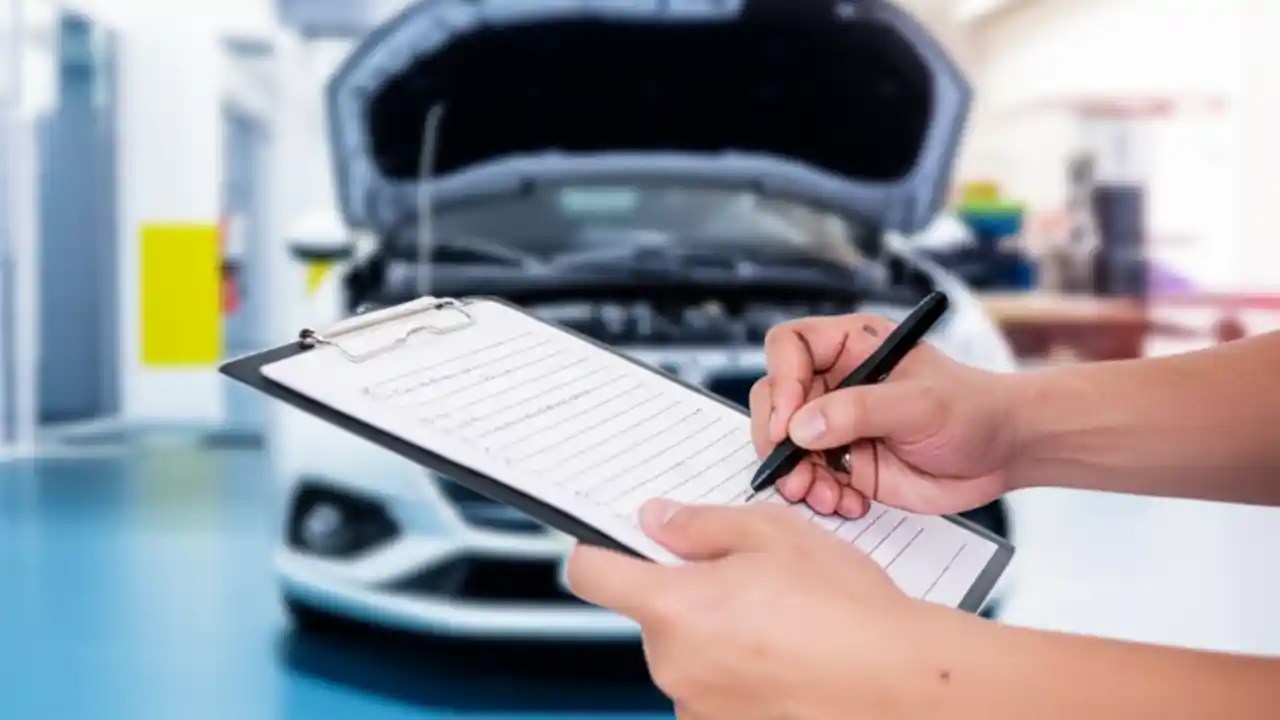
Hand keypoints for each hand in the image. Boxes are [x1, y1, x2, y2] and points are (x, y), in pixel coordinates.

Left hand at [566, 499, 941, 718]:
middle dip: (685, 592)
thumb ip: (698, 524)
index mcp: (673, 607)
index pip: (591, 575)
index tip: (618, 544)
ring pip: (686, 652)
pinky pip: (714, 688)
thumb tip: (656, 521)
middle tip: (745, 576)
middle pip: (651, 615)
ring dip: (715, 634)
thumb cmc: (843, 606)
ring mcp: (699, 705)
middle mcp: (673, 665)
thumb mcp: (770, 532)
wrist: (899, 679)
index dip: (599, 551)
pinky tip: (784, 655)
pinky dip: (737, 670)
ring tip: (778, 619)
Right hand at [750, 313, 1018, 517]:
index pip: (790, 347)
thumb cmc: (971, 409)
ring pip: (786, 445)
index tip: (789, 423)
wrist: (1001, 453)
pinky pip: (810, 477)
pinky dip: (820, 495)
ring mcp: (836, 424)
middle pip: (776, 399)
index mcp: (851, 346)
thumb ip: (859, 411)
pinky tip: (848, 503)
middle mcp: (835, 382)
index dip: (782, 381)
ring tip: (825, 495)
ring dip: (796, 475)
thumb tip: (801, 428)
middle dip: (777, 439)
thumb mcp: (918, 405)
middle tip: (794, 470)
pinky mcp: (845, 462)